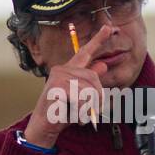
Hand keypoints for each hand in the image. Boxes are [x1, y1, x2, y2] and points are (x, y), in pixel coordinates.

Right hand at [22, 24, 116, 147]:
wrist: (45, 126)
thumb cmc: (63, 112)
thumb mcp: (80, 97)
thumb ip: (89, 82)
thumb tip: (102, 66)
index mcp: (69, 70)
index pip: (86, 52)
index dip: (98, 40)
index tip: (109, 28)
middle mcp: (63, 69)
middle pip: (94, 77)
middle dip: (97, 97)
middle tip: (92, 112)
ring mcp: (58, 76)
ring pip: (89, 89)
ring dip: (88, 107)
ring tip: (80, 115)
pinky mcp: (57, 86)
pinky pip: (81, 97)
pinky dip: (81, 110)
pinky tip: (74, 116)